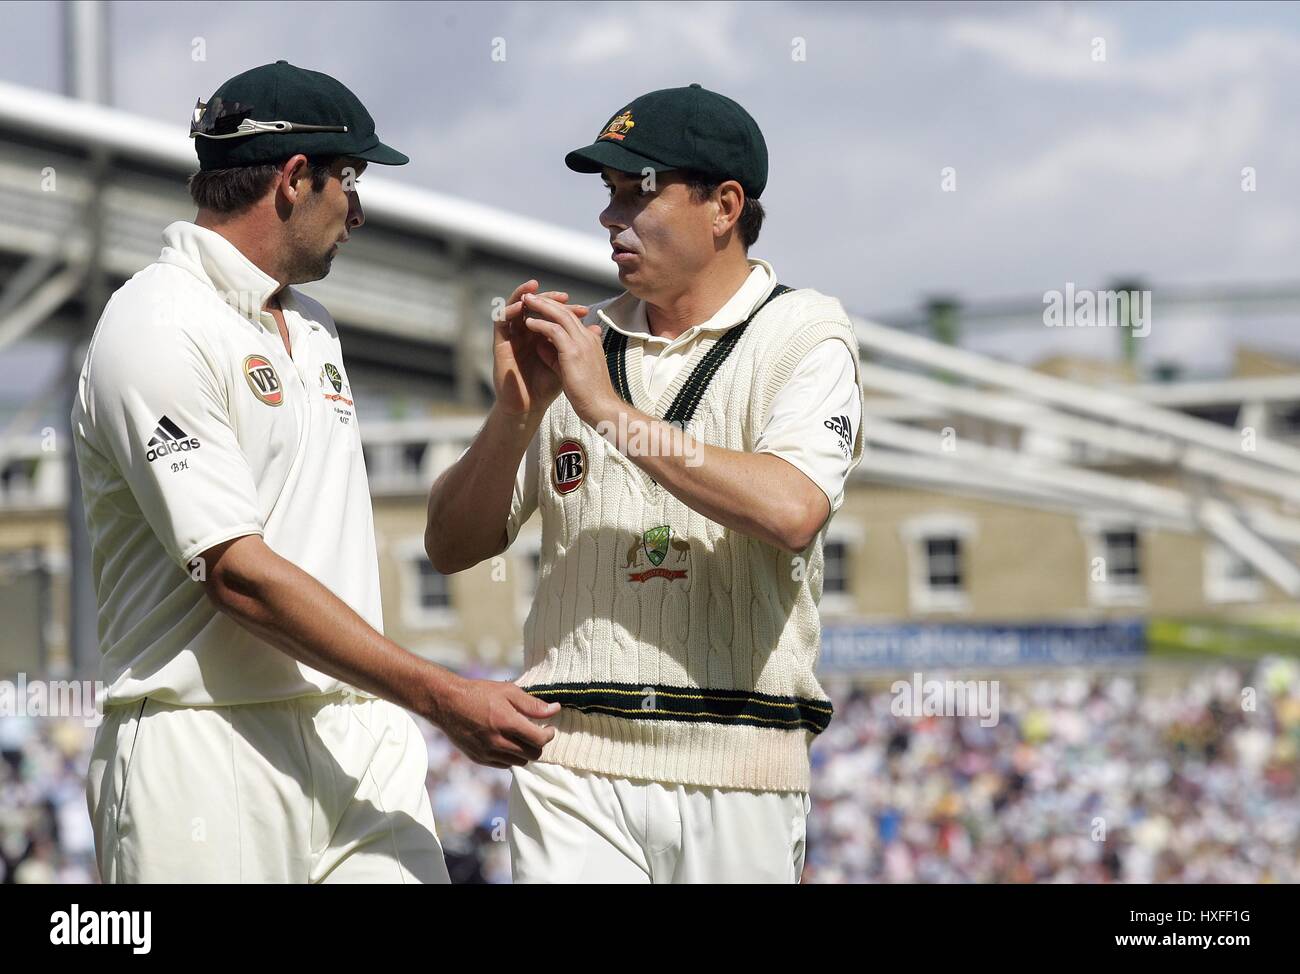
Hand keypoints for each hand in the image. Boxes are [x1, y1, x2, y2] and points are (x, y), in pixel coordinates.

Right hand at [433, 675, 560, 767]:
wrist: (447, 704)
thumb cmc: (479, 693)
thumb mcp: (508, 691)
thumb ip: (532, 704)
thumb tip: (555, 710)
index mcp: (507, 723)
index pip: (539, 740)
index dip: (549, 735)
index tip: (548, 728)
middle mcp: (498, 741)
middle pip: (532, 754)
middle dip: (539, 744)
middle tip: (537, 733)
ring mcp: (487, 752)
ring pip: (519, 762)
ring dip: (525, 751)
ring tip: (521, 737)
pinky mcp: (479, 758)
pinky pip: (504, 764)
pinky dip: (510, 756)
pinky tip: (507, 742)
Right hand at [494, 280, 588, 417]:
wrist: (530, 405)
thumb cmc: (546, 386)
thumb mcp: (566, 361)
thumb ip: (576, 345)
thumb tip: (596, 328)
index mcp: (542, 335)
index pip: (553, 314)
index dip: (566, 309)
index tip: (584, 309)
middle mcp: (527, 333)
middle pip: (535, 306)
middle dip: (548, 299)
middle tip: (563, 297)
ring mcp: (513, 337)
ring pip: (514, 307)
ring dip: (523, 295)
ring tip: (535, 288)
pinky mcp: (500, 343)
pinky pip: (500, 321)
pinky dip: (507, 310)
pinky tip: (519, 307)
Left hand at [521, 291, 618, 425]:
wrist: (601, 407)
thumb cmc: (588, 394)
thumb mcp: (572, 369)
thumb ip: (558, 355)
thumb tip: (542, 346)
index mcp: (590, 341)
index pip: (572, 318)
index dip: (555, 310)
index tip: (540, 307)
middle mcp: (588, 338)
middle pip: (566, 312)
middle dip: (547, 302)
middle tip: (530, 296)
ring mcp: (582, 343)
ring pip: (560, 315)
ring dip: (541, 306)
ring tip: (526, 301)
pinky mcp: (573, 351)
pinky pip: (554, 330)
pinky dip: (540, 324)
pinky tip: (528, 322)